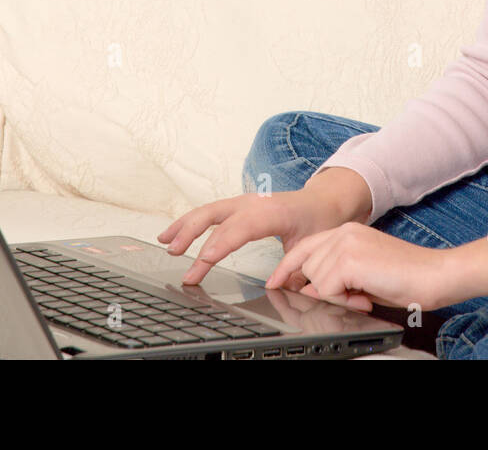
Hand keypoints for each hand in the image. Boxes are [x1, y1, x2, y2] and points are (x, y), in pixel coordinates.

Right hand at [157, 187, 354, 285]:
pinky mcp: (237, 205)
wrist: (321, 200)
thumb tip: (278, 287)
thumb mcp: (311, 244)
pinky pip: (209, 212)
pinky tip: (174, 233)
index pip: (240, 228)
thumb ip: (294, 267)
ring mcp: (243, 202)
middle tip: (177, 257)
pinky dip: (189, 221)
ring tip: (166, 243)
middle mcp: (253, 203)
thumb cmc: (317, 221)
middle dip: (193, 236)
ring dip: (184, 226)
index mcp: (272, 212)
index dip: (220, 244)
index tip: (203, 260)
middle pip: (217, 216)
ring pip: (207, 211)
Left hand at [263, 222, 487, 312]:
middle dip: (322, 288)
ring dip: (336, 295)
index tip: (274, 282)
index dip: (286, 267)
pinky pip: (327, 288)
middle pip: (308, 267)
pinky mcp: (349, 259)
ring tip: (364, 296)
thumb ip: (336, 276)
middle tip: (354, 297)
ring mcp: (345, 243)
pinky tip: (365, 298)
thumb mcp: (364, 275)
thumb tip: (309, 288)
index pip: (305, 247)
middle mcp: (343, 232)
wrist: (435, 275)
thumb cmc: (408, 277)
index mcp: (347, 231)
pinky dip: (343, 300)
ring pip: (315, 279)